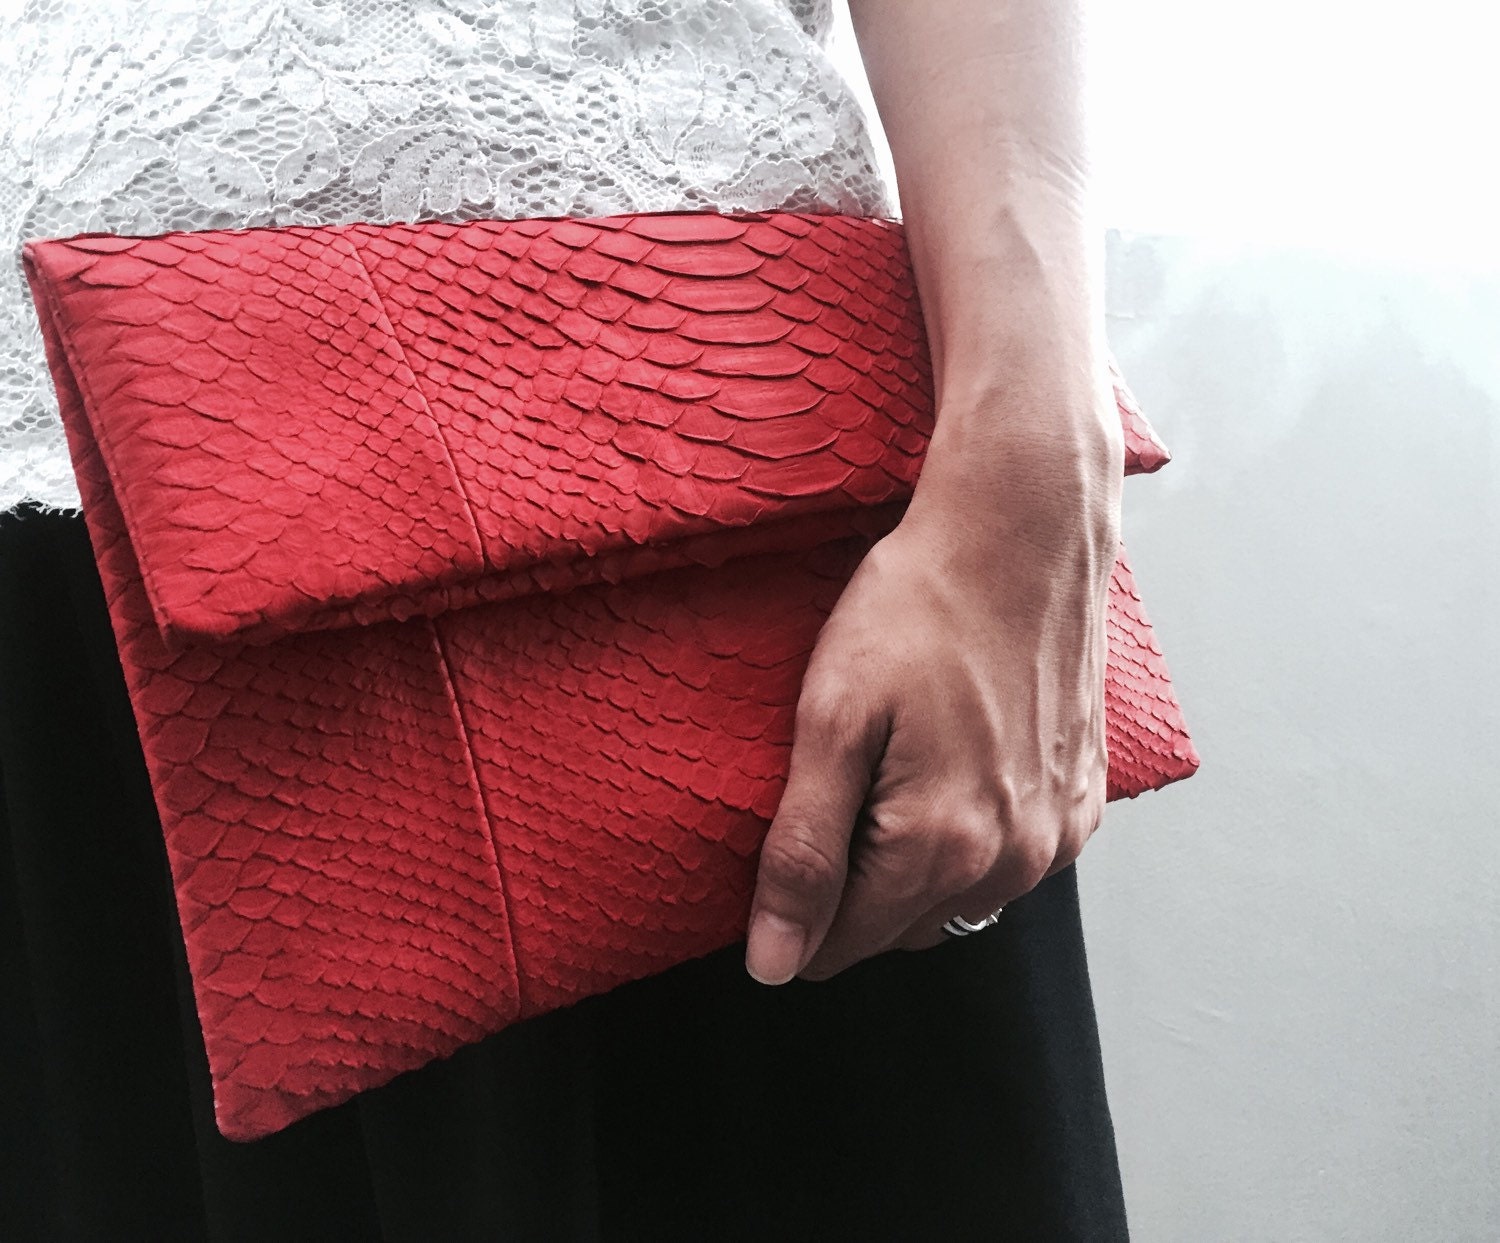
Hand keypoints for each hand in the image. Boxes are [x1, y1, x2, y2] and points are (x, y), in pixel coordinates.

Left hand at [743, 417, 1122, 984]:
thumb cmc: (919, 609)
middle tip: (831, 793)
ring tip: (888, 775)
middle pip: (901, 929)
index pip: (843, 944)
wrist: (1022, 531)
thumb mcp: (829, 723)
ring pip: (958, 903)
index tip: (776, 856)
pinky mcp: (1085, 801)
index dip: (792, 913)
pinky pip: (1012, 862)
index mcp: (943, 847)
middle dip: (852, 890)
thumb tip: (774, 965)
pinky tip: (948, 769)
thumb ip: (803, 853)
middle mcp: (1014, 860)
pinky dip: (970, 841)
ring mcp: (1059, 834)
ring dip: (912, 870)